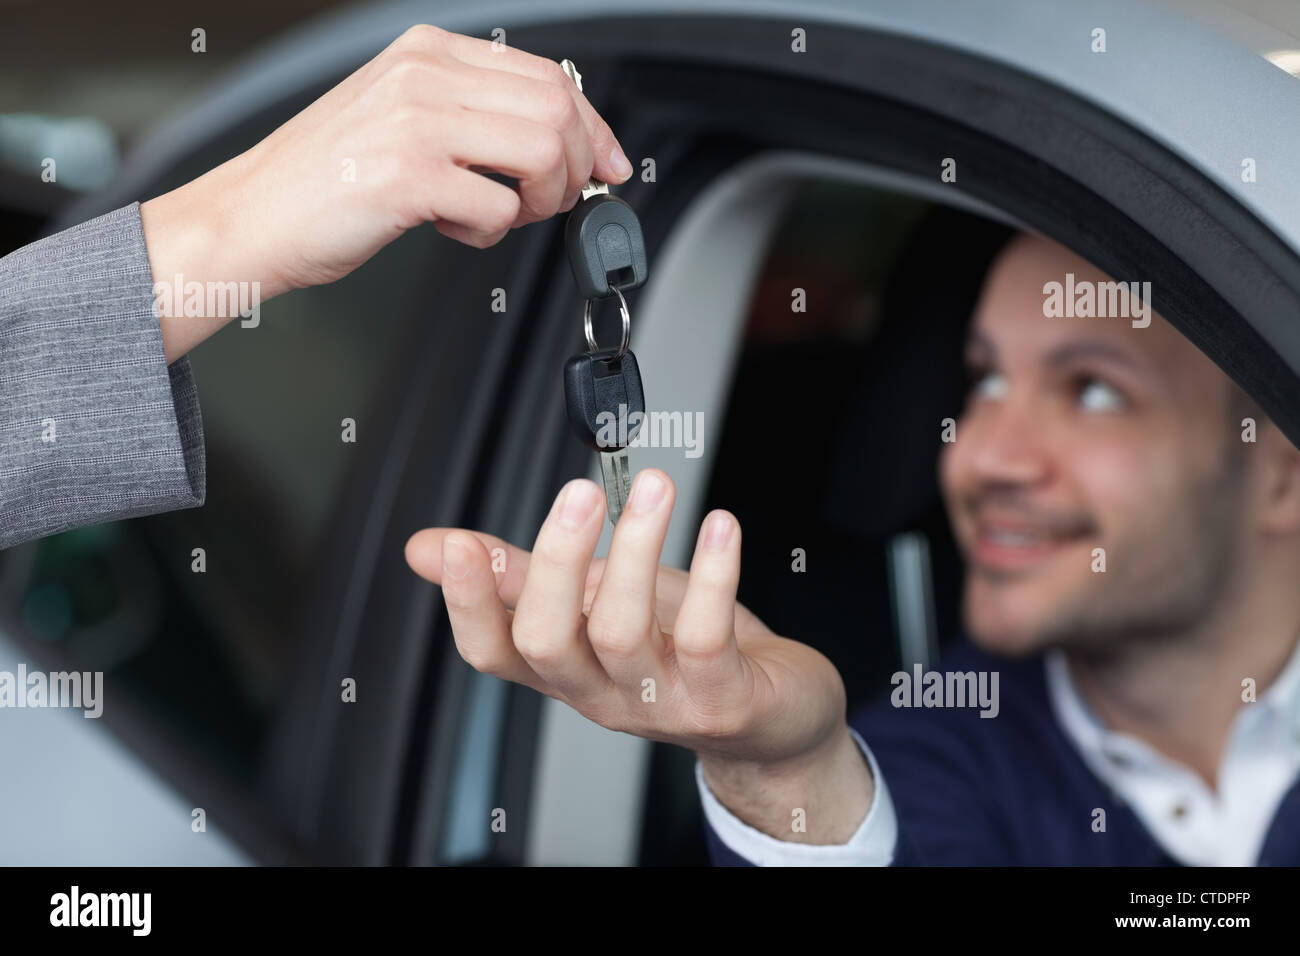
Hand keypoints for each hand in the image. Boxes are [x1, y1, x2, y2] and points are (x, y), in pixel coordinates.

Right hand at [141, 24, 631, 359]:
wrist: (251, 218)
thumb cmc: (324, 178)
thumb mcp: (401, 115)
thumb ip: (470, 113)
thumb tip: (558, 140)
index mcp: (427, 51)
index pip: (549, 74)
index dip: (595, 126)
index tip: (610, 165)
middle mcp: (424, 75)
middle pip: (558, 111)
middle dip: (575, 169)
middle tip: (549, 202)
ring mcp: (415, 122)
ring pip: (543, 153)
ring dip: (539, 201)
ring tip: (499, 217)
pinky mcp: (407, 176)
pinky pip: (499, 207)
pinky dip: (491, 234)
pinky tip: (452, 230)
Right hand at [405, 470, 873, 842]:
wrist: (774, 714)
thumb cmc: (679, 647)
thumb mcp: (593, 601)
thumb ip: (520, 574)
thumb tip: (428, 548)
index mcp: (562, 666)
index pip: (492, 650)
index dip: (468, 602)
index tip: (458, 545)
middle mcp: (600, 692)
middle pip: (549, 642)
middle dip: (557, 562)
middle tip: (580, 491)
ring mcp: (659, 703)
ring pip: (622, 633)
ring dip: (637, 549)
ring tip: (655, 488)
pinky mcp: (722, 701)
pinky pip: (704, 637)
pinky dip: (712, 574)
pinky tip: (720, 527)